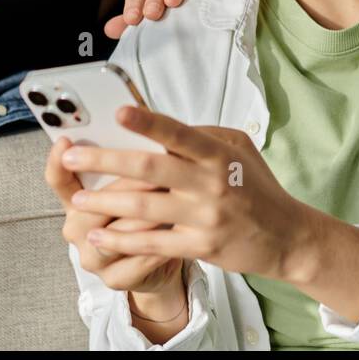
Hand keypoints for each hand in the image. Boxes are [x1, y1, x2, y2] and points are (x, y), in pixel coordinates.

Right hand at [45, 135, 182, 295]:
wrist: (163, 255)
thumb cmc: (150, 207)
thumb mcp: (138, 178)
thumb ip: (132, 153)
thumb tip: (137, 114)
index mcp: (77, 198)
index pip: (58, 178)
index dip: (58, 160)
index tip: (66, 141)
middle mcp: (77, 227)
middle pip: (91, 204)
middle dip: (125, 184)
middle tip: (153, 169)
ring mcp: (92, 256)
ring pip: (117, 233)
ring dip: (146, 215)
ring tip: (172, 198)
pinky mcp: (113, 279)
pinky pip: (137, 260)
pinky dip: (158, 246)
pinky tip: (177, 232)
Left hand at [61, 107, 308, 280]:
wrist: (287, 236)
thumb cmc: (256, 186)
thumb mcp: (239, 148)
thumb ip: (201, 135)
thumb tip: (160, 128)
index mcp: (217, 153)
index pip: (178, 133)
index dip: (148, 123)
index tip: (119, 113)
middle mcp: (210, 182)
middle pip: (149, 169)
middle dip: (105, 162)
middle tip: (72, 157)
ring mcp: (205, 216)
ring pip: (145, 208)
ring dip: (105, 203)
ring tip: (77, 200)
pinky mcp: (201, 246)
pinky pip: (153, 243)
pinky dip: (123, 239)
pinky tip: (99, 234)